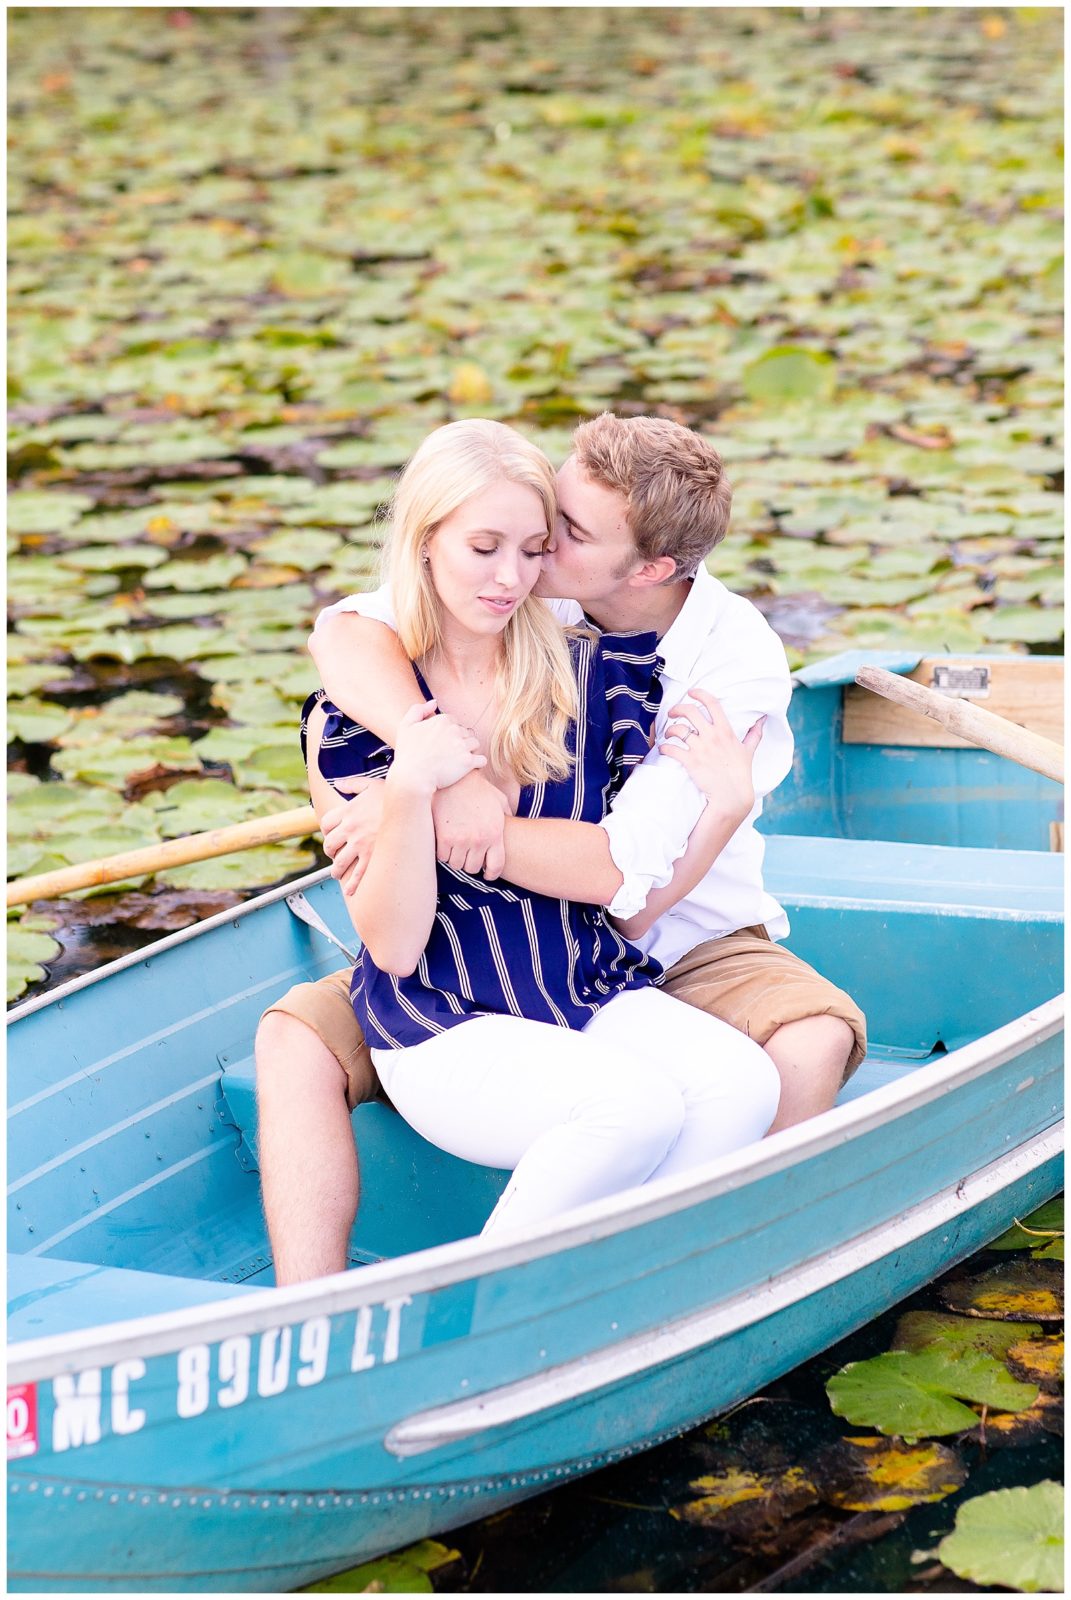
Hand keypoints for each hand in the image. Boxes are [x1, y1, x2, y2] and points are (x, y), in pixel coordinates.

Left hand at [321, 777, 384, 897]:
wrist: (411, 804)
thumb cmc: (394, 793)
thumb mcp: (372, 784)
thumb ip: (354, 784)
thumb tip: (339, 783)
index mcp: (348, 811)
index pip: (326, 823)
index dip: (326, 830)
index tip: (330, 834)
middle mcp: (350, 828)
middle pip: (330, 844)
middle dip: (330, 851)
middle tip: (333, 855)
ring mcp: (360, 844)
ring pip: (340, 862)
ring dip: (336, 870)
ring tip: (337, 873)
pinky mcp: (372, 856)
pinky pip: (357, 874)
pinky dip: (352, 884)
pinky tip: (349, 890)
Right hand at [389, 700, 486, 796]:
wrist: (412, 778)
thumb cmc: (407, 754)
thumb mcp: (405, 726)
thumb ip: (418, 710)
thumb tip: (434, 702)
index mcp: (443, 720)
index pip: (455, 723)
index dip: (449, 734)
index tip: (441, 745)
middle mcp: (455, 730)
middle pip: (466, 734)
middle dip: (459, 742)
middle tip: (447, 755)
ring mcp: (463, 746)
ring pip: (475, 745)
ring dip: (468, 752)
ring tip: (456, 762)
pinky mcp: (468, 761)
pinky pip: (481, 760)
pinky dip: (477, 764)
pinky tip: (467, 768)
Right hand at [432, 771, 510, 877]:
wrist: (457, 778)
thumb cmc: (479, 789)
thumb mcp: (499, 801)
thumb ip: (507, 816)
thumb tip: (514, 826)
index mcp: (494, 834)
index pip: (496, 867)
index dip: (491, 874)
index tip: (486, 874)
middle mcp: (479, 840)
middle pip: (473, 868)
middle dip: (470, 864)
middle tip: (467, 856)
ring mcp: (460, 839)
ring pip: (456, 864)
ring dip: (455, 858)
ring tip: (456, 849)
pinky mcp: (443, 837)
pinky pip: (442, 856)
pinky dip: (442, 852)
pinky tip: (445, 843)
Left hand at [660, 686, 763, 821]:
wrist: (732, 796)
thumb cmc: (740, 774)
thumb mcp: (749, 751)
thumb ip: (754, 734)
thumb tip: (762, 720)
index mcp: (725, 731)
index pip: (712, 703)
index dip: (699, 694)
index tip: (691, 692)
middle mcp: (712, 736)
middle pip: (690, 711)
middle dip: (677, 709)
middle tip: (672, 712)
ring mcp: (700, 748)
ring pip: (677, 729)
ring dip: (669, 730)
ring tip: (668, 734)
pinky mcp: (690, 762)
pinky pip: (671, 748)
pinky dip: (664, 747)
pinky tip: (663, 749)